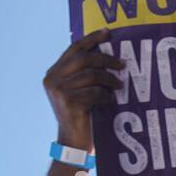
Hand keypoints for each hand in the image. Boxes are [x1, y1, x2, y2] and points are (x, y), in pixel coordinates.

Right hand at [43, 28, 124, 151]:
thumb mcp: (78, 90)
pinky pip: (94, 92)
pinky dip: (106, 95)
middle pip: (84, 59)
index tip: (108, 33)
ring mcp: (59, 90)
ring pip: (91, 75)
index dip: (91, 39)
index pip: (74, 49)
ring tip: (119, 85)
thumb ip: (83, 73)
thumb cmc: (81, 115)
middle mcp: (52, 79)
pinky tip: (109, 100)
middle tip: (122, 64)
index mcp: (53, 73)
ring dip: (109, 79)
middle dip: (106, 59)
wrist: (73, 142)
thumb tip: (106, 53)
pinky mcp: (68, 102)